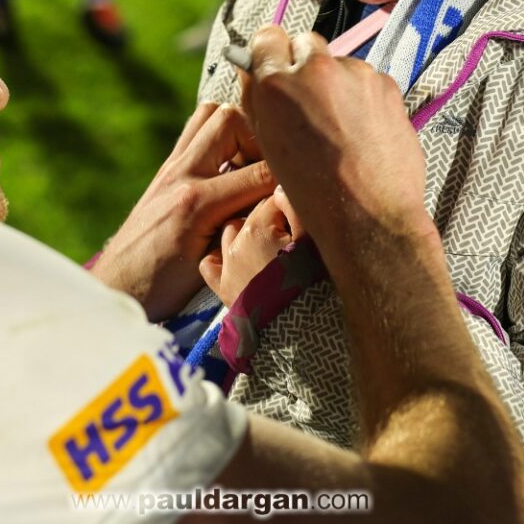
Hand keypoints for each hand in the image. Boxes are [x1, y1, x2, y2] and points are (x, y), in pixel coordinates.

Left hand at [92, 103, 275, 319]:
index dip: (288, 179)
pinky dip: (218, 138)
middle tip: (269, 170)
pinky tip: (230, 168)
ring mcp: (169, 169)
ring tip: (249, 164)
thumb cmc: (163, 289)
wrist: (116, 290)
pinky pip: (194, 133)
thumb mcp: (211, 268)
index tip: (304, 188)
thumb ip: (244, 230)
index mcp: (194, 203)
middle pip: (229, 119)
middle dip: (259, 138)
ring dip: (236, 130)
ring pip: (208, 115)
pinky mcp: (165, 172)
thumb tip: (281, 205)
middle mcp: (179, 175)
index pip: (259, 173)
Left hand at [199, 189, 301, 306]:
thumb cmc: (310, 288)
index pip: (271, 195)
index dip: (289, 203)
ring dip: (245, 230)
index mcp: (256, 227)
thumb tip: (279, 186)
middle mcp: (234, 242)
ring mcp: (225, 266)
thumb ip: (296, 207)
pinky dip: (220, 254)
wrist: (294, 338)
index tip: (301, 214)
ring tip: (267, 240)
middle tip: (288, 225)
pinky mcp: (222, 288)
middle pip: (250, 211)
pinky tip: (235, 255)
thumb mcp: (311, 243)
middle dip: (267, 213)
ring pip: (231, 232)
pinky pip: (212, 262)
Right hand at [241, 26, 430, 259]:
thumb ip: (259, 101)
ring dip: (337, 84)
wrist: (369, 216)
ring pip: (340, 64)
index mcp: (276, 84)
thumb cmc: (314, 191)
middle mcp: (316, 69)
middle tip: (310, 100)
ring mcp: (356, 74)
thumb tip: (254, 71)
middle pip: (306, 43)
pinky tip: (364, 132)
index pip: (267, 36)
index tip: (277, 65)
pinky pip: (368, 81)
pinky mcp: (387, 85)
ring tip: (342, 128)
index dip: (271, 53)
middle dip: (306, 65)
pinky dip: (364, 99)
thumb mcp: (269, 144)